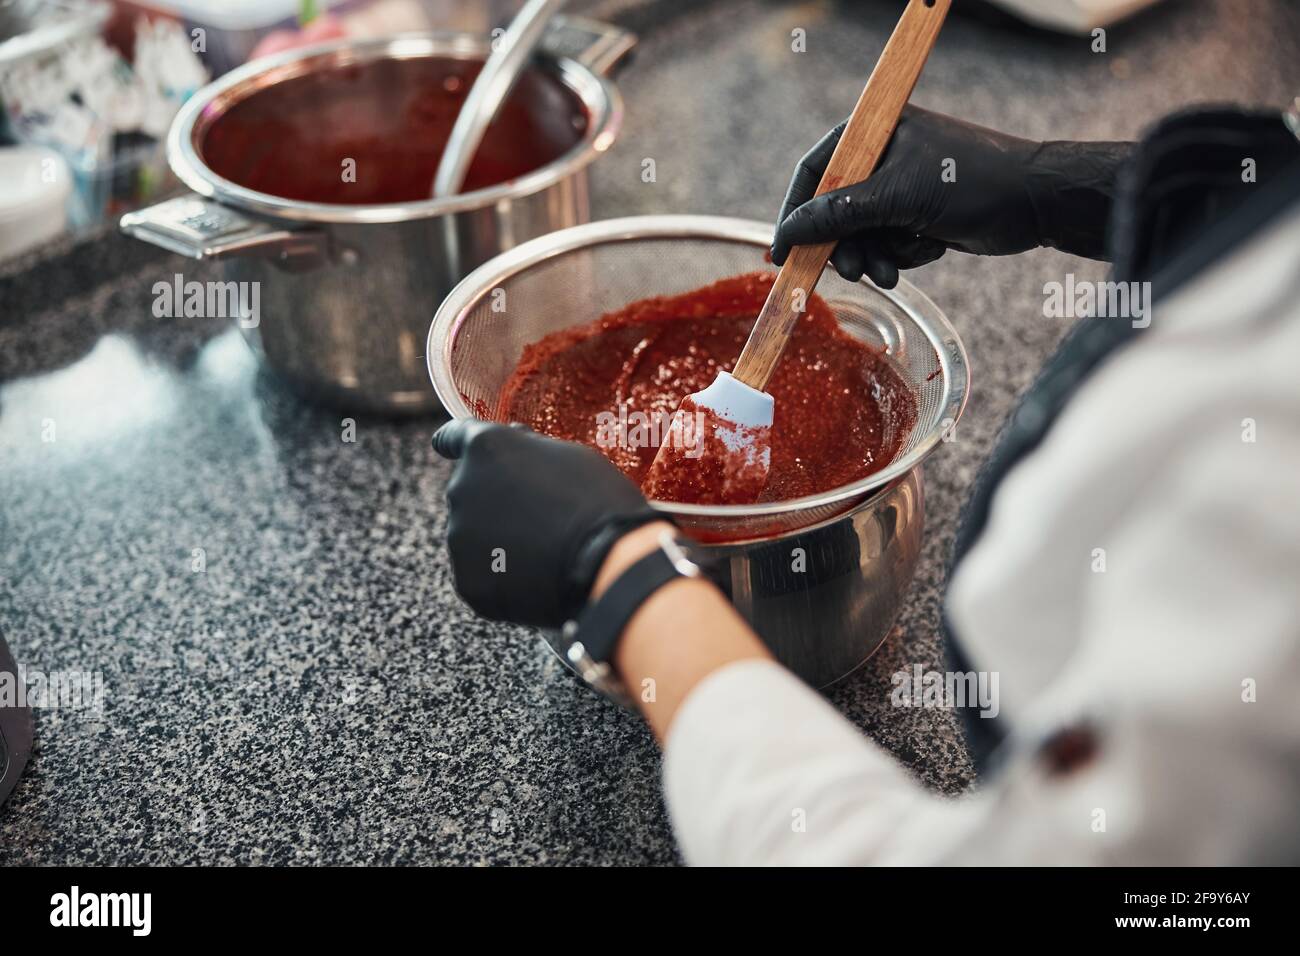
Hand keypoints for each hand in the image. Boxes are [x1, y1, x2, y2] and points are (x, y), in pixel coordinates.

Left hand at [432, 420, 662, 627]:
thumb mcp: (570, 456)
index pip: (454, 438)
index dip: (455, 444)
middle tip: (538, 517)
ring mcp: (460, 538)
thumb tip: (516, 445)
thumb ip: (529, 450)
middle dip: (495, 501)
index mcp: (486, 449)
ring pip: (474, 536)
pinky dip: (502, 578)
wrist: (608, 562)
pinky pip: (482, 575)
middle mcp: (462, 489)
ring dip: (498, 540)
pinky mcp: (468, 581)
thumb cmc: (599, 502)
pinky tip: (535, 577)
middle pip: (470, 492)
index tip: (449, 448)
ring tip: (543, 551)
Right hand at [772, 106, 1129, 285]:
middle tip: (853, 271)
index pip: (815, 170)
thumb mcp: (898, 197)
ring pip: (863, 233)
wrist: (1036, 201)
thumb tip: (792, 231)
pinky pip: (889, 243)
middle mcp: (884, 156)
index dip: (796, 212)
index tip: (783, 252)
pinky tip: (928, 251)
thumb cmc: (971, 181)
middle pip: (836, 209)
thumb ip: (840, 213)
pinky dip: (902, 255)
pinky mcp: (920, 213)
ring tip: (893, 273)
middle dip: (845, 245)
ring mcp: (902, 186)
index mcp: (875, 131)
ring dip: (875, 257)